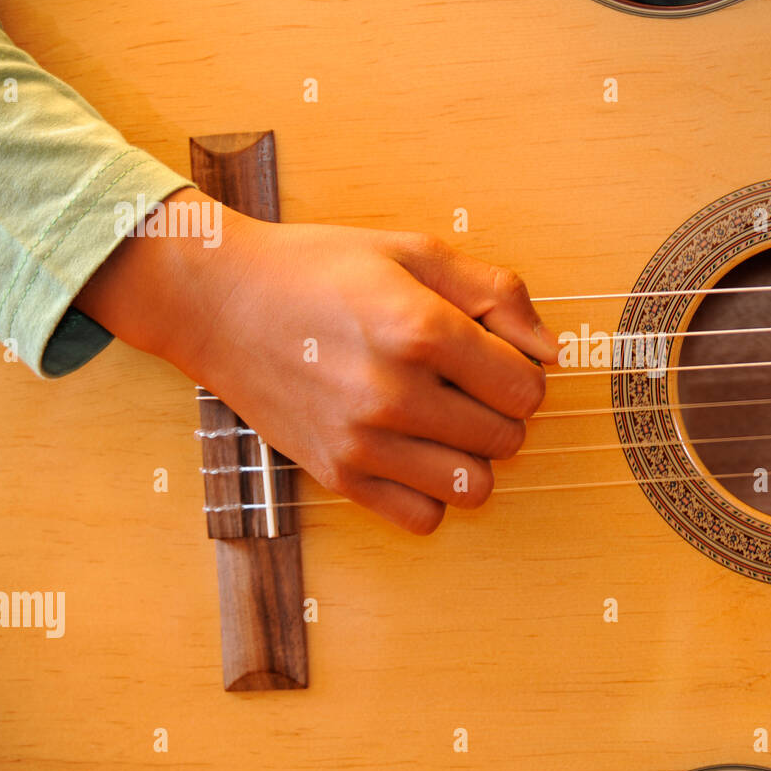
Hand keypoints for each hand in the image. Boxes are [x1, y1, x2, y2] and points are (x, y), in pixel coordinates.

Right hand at [76, 188, 558, 533]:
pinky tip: (414, 451)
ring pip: (474, 487)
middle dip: (500, 412)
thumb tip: (550, 352)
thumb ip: (497, 294)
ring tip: (445, 422)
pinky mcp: (337, 475)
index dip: (523, 372)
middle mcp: (393, 392)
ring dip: (473, 457)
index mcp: (420, 329)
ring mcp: (363, 442)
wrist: (220, 300)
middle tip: (466, 384)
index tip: (495, 358)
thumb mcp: (416, 253)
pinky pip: (424, 518)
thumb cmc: (321, 269)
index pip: (527, 389)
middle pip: (508, 438)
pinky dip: (431, 492)